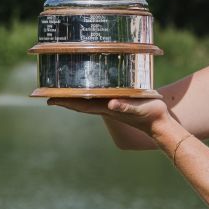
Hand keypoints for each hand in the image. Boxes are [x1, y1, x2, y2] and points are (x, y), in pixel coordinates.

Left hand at [48, 96, 167, 135]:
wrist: (159, 123)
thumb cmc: (149, 115)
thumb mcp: (138, 109)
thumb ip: (125, 107)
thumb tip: (111, 104)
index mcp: (106, 108)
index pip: (80, 105)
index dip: (64, 101)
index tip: (48, 98)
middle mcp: (105, 106)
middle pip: (80, 101)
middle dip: (64, 97)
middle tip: (48, 91)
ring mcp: (111, 104)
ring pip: (87, 98)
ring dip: (75, 93)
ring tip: (63, 87)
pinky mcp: (118, 100)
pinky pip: (99, 94)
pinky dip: (90, 90)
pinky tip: (89, 85)